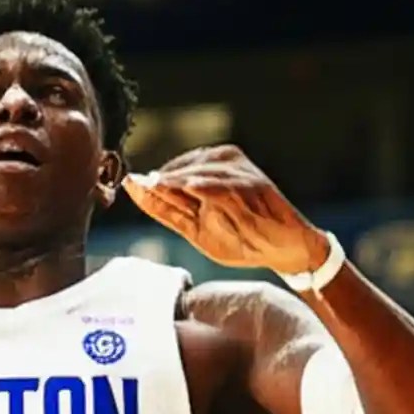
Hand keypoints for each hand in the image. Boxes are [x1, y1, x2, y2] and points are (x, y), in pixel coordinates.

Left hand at [121, 145, 329, 275]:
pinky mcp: (254, 185)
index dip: (150, 180)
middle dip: (160, 178)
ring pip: (202, 172)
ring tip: (155, 183)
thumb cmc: (243, 236)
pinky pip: (227, 183)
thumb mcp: (197, 229)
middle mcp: (224, 163)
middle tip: (137, 183)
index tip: (127, 183)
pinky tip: (191, 186)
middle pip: (184, 168)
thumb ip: (167, 209)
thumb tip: (134, 189)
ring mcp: (240, 173)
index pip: (174, 172)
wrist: (286, 249)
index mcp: (209, 168)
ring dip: (178, 178)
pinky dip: (208, 185)